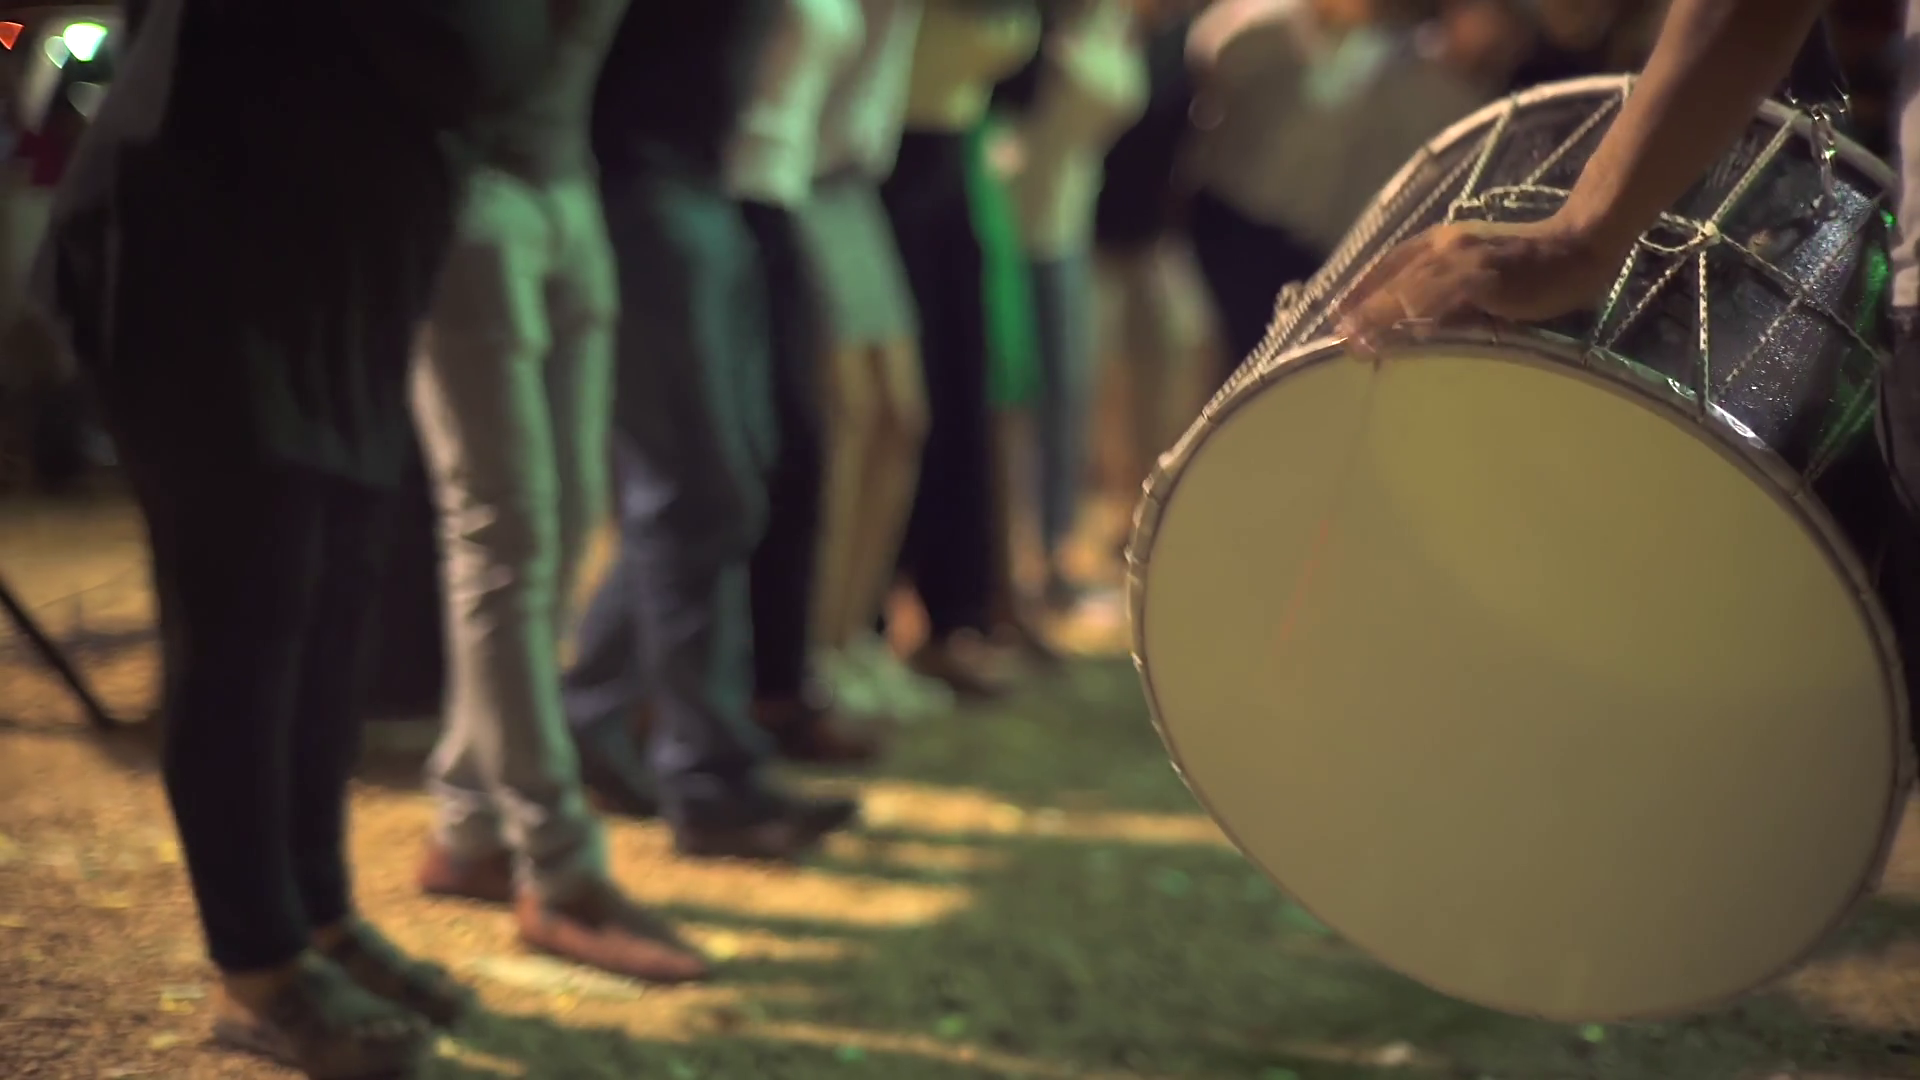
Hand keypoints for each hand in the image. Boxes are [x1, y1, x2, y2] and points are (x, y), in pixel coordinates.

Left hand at [1335, 218, 1626, 354]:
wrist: (1580, 246)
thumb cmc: (1533, 266)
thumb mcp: (1479, 275)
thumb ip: (1448, 291)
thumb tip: (1414, 323)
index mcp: (1442, 241)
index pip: (1390, 264)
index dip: (1361, 290)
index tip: (1337, 316)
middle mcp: (1446, 244)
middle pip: (1393, 276)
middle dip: (1363, 308)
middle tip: (1338, 337)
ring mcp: (1466, 257)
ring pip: (1412, 287)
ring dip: (1382, 316)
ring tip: (1359, 342)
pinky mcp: (1487, 274)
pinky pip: (1447, 296)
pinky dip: (1421, 315)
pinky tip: (1403, 334)